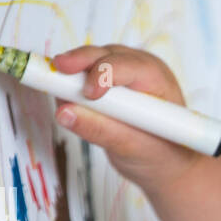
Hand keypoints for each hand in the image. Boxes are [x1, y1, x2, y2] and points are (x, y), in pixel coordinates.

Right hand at [51, 44, 201, 192]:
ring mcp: (121, 73)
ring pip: (89, 63)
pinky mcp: (105, 83)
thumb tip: (64, 113)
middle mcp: (139, 68)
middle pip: (103, 55)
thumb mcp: (134, 147)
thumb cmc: (162, 155)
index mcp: (156, 79)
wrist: (165, 165)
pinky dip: (70, 87)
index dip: (103, 73)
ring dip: (71, 76)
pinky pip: (82, 77)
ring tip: (59, 95)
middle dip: (78, 63)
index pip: (126, 65)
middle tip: (56, 72)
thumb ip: (100, 130)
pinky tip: (65, 102)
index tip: (88, 94)